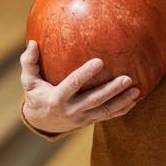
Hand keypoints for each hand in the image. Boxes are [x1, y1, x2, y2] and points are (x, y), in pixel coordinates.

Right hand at [19, 40, 141, 134]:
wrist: (42, 122)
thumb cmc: (36, 95)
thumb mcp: (28, 81)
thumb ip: (29, 62)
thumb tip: (32, 43)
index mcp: (57, 98)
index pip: (73, 84)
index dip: (86, 73)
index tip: (99, 61)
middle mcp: (71, 110)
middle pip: (95, 100)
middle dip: (112, 90)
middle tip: (127, 78)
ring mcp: (82, 118)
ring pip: (105, 111)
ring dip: (122, 101)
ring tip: (137, 90)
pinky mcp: (89, 121)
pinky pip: (108, 116)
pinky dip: (122, 110)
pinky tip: (135, 100)